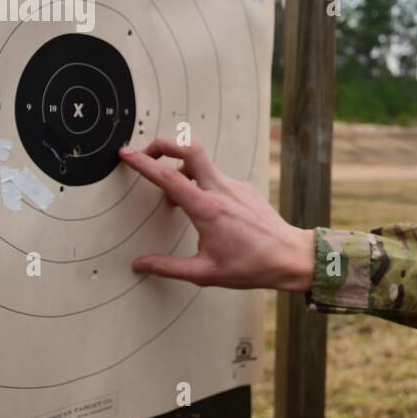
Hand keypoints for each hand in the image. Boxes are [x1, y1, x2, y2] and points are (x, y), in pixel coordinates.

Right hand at [117, 139, 314, 290]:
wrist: (290, 257)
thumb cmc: (250, 267)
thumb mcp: (204, 273)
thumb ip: (168, 267)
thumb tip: (139, 265)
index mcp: (207, 209)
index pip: (168, 177)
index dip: (143, 163)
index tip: (125, 154)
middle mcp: (222, 191)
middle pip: (190, 149)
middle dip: (164, 144)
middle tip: (146, 154)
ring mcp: (236, 186)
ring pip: (202, 165)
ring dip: (182, 172)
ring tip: (174, 199)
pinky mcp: (245, 189)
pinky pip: (216, 178)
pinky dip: (201, 184)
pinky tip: (202, 209)